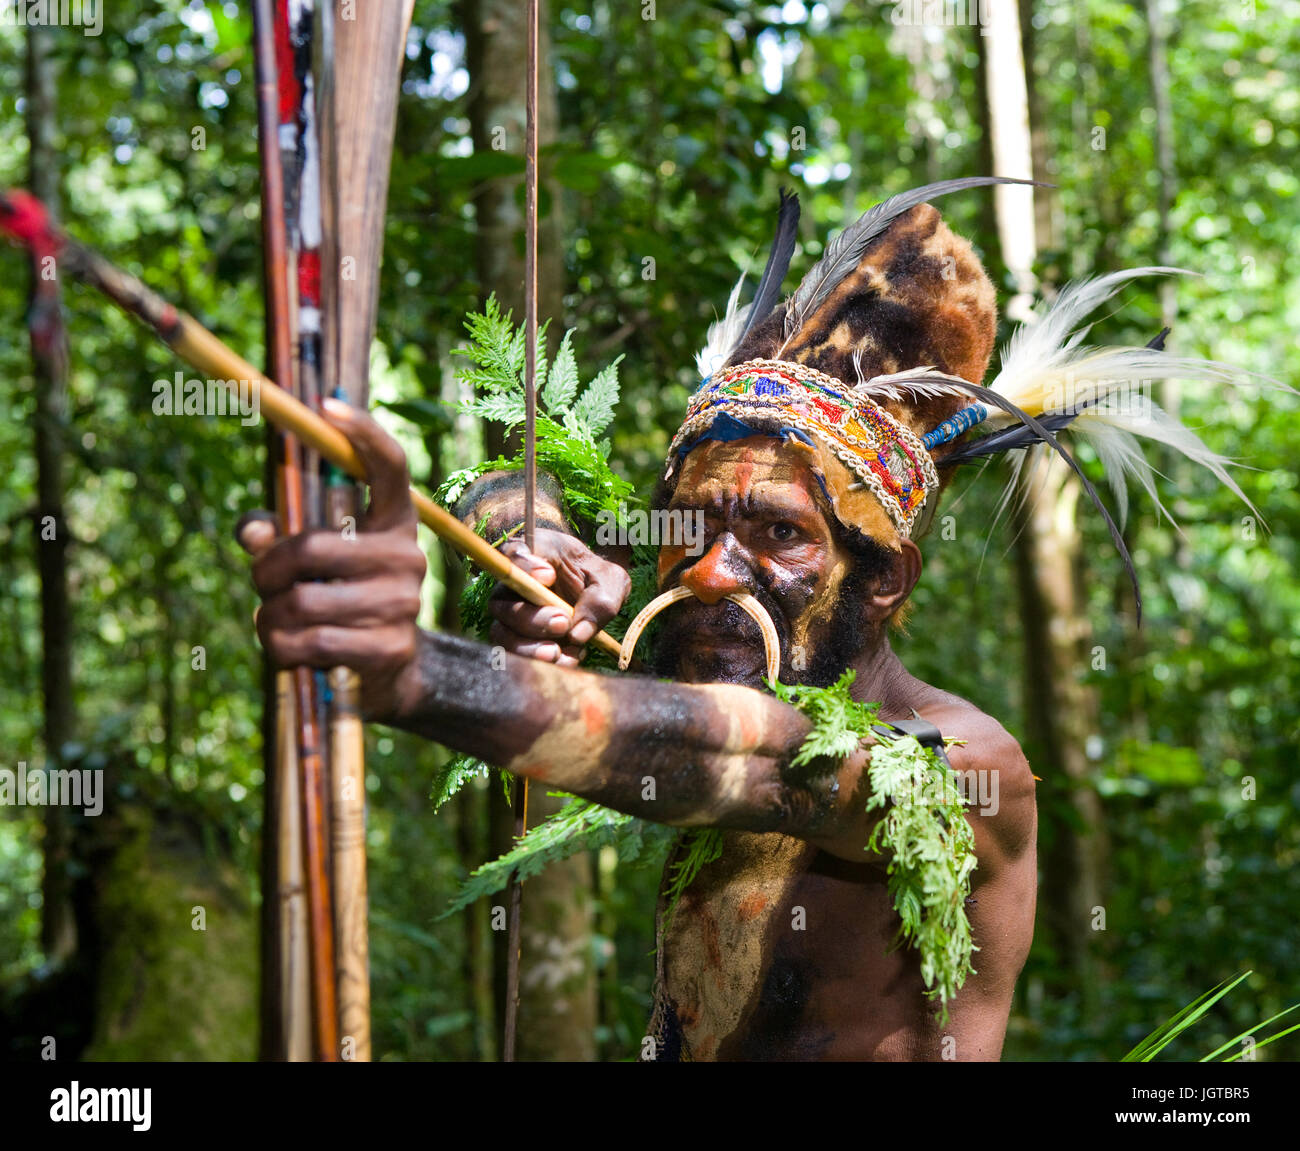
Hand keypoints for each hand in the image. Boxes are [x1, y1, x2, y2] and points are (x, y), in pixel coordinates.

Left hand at [236, 399, 426, 719]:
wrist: (389, 675)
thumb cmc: (342, 603)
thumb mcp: (315, 565)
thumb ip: (278, 540)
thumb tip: (251, 528)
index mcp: (394, 524)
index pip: (390, 466)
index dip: (362, 431)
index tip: (324, 405)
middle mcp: (408, 556)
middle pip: (311, 547)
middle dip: (267, 571)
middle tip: (259, 585)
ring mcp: (404, 603)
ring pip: (302, 601)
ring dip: (270, 616)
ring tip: (272, 624)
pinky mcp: (389, 647)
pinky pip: (309, 641)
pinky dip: (280, 648)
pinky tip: (283, 650)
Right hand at [489, 529, 629, 665]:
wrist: (592, 595)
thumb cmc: (596, 578)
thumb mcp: (610, 581)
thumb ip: (601, 598)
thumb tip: (578, 633)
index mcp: (534, 554)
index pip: (515, 554)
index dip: (526, 566)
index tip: (549, 575)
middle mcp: (512, 585)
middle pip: (502, 603)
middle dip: (532, 618)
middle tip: (563, 623)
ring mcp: (509, 615)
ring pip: (502, 634)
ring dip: (529, 647)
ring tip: (557, 652)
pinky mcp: (515, 641)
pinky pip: (515, 655)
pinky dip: (540, 661)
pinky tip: (569, 657)